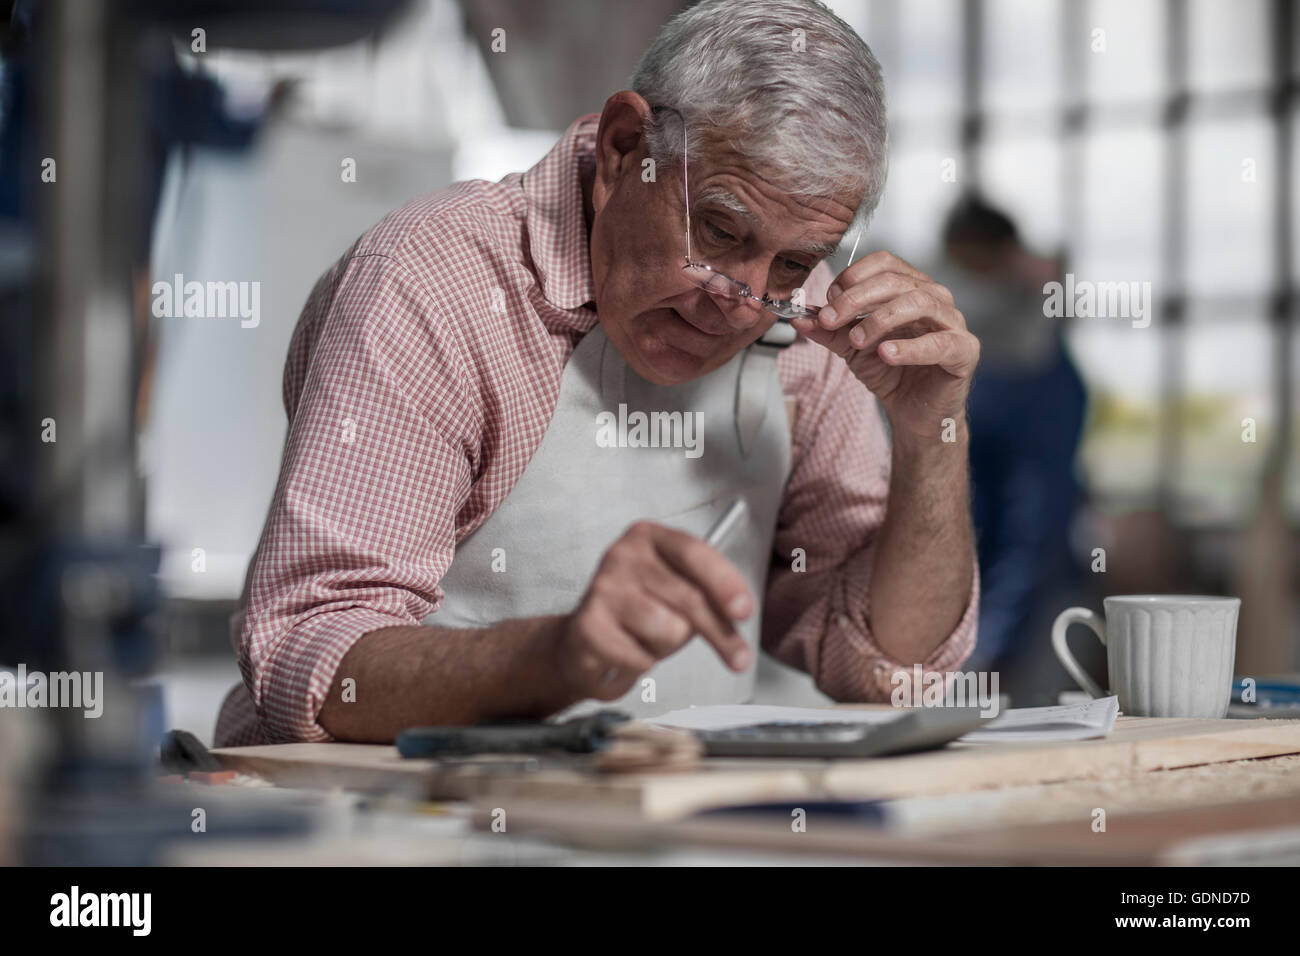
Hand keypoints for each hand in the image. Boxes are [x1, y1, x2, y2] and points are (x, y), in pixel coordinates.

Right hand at [557, 521, 753, 700]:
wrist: (584, 641)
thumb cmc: (639, 613)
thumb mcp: (677, 591)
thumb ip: (707, 593)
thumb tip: (738, 609)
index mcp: (649, 537)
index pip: (694, 552)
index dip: (724, 583)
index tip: (745, 610)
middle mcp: (622, 555)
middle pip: (689, 598)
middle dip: (720, 635)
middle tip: (739, 659)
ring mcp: (603, 588)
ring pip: (668, 630)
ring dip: (666, 646)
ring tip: (648, 639)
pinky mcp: (588, 625)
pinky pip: (641, 657)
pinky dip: (642, 663)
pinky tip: (627, 651)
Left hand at [790, 251, 979, 442]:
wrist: (915, 415)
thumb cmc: (891, 374)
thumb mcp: (852, 348)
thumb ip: (829, 331)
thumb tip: (799, 316)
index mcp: (910, 288)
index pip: (884, 264)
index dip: (852, 278)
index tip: (828, 302)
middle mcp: (935, 298)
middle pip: (896, 281)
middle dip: (857, 298)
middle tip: (831, 319)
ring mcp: (953, 322)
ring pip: (919, 303)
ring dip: (880, 319)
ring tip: (857, 340)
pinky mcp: (964, 351)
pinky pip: (939, 343)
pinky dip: (909, 347)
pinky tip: (886, 354)